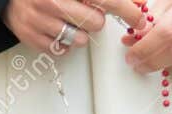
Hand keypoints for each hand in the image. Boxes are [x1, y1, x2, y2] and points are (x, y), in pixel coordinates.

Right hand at [3, 0, 146, 52]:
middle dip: (96, 20)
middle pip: (95, 23)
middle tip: (84, 12)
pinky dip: (64, 42)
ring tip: (67, 20)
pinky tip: (55, 28)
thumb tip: (138, 2)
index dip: (126, 9)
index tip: (139, 18)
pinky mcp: (31, 37)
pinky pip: (63, 50)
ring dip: (80, 33)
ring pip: (81, 40)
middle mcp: (50, 0)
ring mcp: (39, 20)